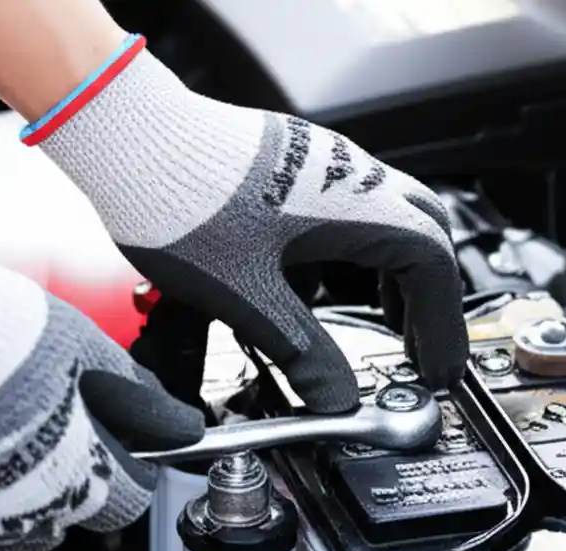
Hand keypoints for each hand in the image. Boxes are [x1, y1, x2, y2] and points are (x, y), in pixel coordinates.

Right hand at [0, 196, 203, 550]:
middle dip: (61, 485)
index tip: (110, 448)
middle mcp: (19, 512)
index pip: (122, 505)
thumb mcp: (79, 345)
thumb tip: (178, 422)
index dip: (122, 472)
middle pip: (60, 524)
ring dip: (8, 502)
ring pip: (0, 538)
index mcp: (71, 474)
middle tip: (42, 429)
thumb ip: (131, 394)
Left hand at [33, 41, 466, 412]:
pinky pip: (342, 207)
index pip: (431, 266)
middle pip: (421, 235)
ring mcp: (320, 163)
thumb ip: (301, 351)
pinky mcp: (289, 162)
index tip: (435, 370)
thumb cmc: (183, 203)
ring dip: (387, 271)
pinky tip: (310, 284)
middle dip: (424, 297)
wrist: (125, 138)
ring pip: (383, 217)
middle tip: (413, 346)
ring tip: (373, 320)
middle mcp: (349, 175)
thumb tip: (335, 398)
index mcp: (357, 206)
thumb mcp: (248, 297)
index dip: (440, 325)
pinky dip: (347, 251)